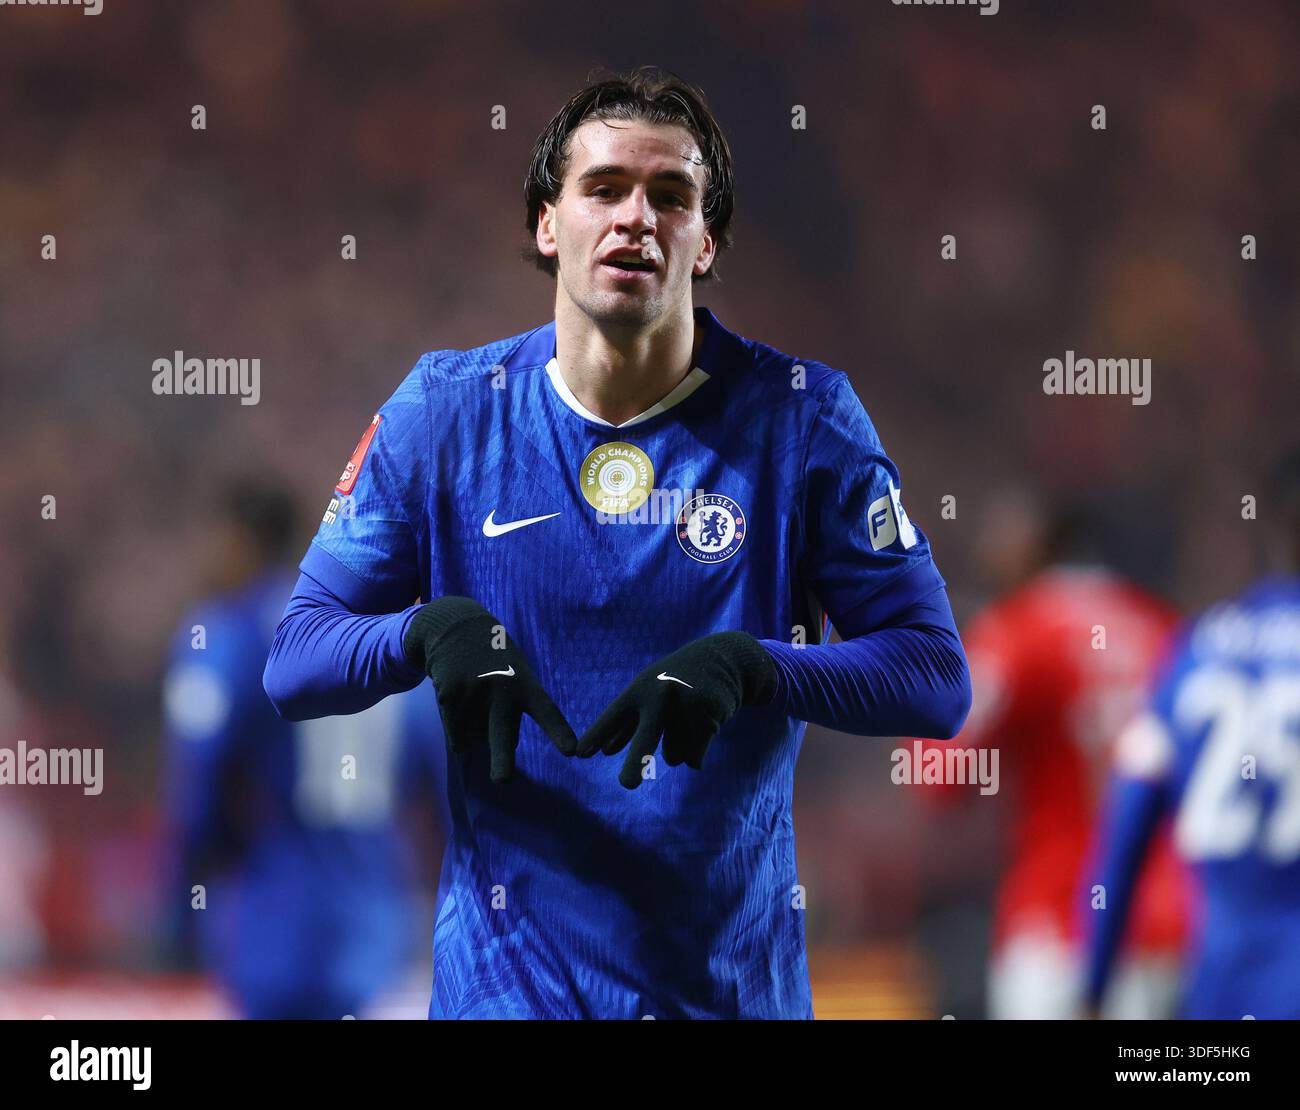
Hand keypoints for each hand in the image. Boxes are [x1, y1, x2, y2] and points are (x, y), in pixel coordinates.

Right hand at [404, 596, 576, 781]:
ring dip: (476, 734)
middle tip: (503, 782)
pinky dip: (458, 731)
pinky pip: (456, 737)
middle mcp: (500, 690)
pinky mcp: (448, 697)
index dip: (559, 732)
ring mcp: (473, 694)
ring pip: (475, 741)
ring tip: (475, 703)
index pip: (547, 712)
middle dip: (502, 760)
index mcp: (525, 684)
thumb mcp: (516, 673)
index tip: (572, 752)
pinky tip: (459, 704)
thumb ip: (514, 707)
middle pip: (502, 733)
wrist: (456, 628)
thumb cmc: (496, 660)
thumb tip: (497, 747)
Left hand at [577, 632, 777, 788]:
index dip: (598, 734)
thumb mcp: (649, 696)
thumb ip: (629, 723)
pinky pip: (695, 756)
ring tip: (688, 721)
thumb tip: (605, 751)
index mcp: (639, 689)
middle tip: (626, 786)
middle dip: (637, 761)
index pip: (614, 716)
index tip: (579, 753)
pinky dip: (698, 751)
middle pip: (647, 737)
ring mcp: (686, 704)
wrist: (722, 660)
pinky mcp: (709, 715)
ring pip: (674, 755)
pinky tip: (706, 724)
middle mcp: (660, 694)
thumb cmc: (675, 681)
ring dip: (678, 750)